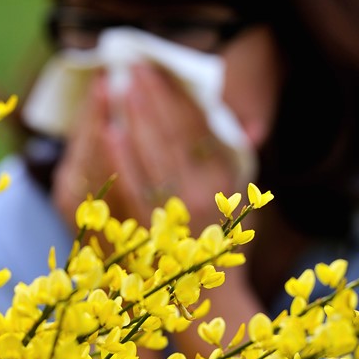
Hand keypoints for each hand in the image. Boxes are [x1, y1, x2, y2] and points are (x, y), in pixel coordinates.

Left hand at [52, 62, 239, 232]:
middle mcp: (205, 189)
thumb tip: (250, 123)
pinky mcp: (151, 225)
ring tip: (116, 85)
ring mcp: (178, 209)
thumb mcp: (237, 194)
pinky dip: (121, 154)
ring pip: (153, 150)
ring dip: (133, 115)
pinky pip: (135, 183)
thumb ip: (235, 156)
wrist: (210, 293)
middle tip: (130, 65)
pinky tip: (108, 129)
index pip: (199, 123)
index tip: (158, 67)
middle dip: (151, 94)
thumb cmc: (219, 236)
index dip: (177, 92)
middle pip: (173, 130)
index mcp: (224, 175)